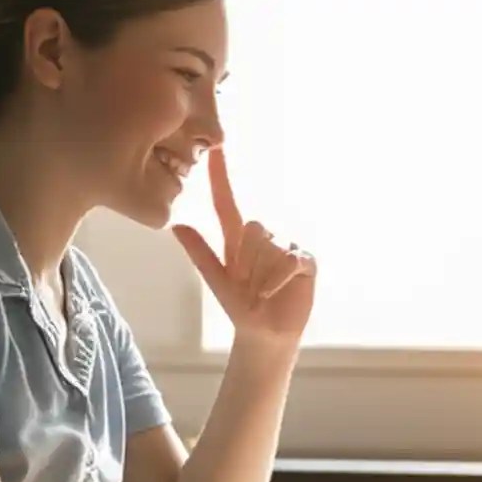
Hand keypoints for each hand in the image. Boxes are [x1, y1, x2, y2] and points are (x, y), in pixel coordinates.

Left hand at [173, 148, 316, 344]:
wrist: (263, 334)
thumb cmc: (241, 306)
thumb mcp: (216, 280)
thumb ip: (199, 252)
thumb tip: (177, 226)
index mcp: (239, 238)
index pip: (227, 201)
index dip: (221, 175)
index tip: (216, 147)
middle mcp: (264, 237)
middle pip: (251, 228)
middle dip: (247, 263)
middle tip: (248, 287)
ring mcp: (287, 247)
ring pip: (268, 246)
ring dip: (260, 276)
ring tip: (262, 292)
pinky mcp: (305, 261)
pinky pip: (287, 260)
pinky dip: (275, 280)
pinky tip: (272, 294)